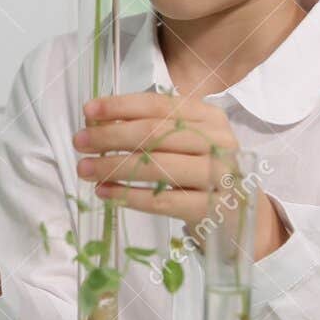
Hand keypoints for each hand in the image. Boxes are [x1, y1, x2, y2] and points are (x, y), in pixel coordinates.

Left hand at [71, 92, 285, 256]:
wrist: (240, 213)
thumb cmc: (203, 170)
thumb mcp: (185, 142)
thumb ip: (151, 128)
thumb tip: (98, 121)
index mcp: (209, 117)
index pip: (160, 105)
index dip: (121, 106)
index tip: (88, 111)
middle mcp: (218, 142)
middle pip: (156, 134)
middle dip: (111, 137)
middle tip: (80, 143)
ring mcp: (219, 176)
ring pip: (158, 167)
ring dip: (115, 167)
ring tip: (86, 169)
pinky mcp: (213, 208)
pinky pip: (164, 201)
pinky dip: (130, 196)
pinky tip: (106, 193)